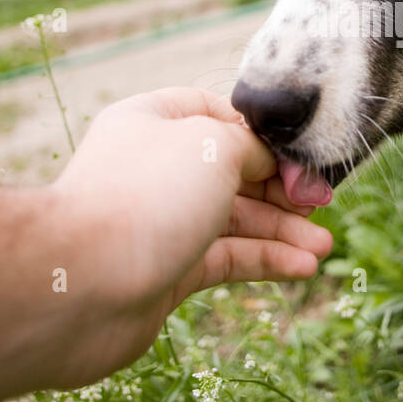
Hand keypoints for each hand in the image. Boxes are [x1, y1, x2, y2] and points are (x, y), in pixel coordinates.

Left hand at [45, 88, 332, 385]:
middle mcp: (154, 168)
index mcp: (153, 121)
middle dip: (282, 188)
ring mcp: (159, 222)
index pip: (219, 116)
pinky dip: (265, 260)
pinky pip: (226, 258)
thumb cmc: (144, 198)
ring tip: (324, 246)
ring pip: (234, 219)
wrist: (78, 285)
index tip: (302, 157)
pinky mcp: (166, 271)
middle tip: (322, 204)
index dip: (265, 136)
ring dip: (282, 230)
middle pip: (233, 170)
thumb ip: (252, 147)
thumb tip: (269, 163)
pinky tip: (304, 267)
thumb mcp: (214, 146)